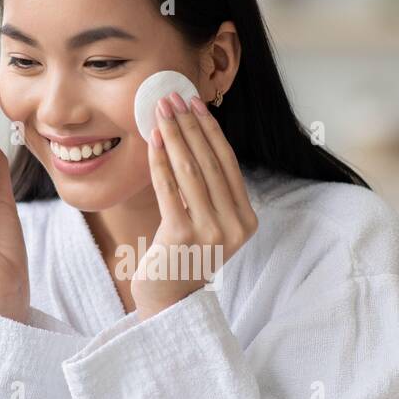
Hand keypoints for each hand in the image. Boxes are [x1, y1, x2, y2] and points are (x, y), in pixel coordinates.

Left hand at [132, 91, 258, 319]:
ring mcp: (212, 232)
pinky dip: (160, 161)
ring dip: (174, 136)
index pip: (228, 164)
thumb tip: (194, 135)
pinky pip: (169, 189)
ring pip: (190, 171)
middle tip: (172, 97)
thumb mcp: (207, 222)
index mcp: (246, 219)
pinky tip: (152, 141)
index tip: (195, 104)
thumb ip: (209, 191)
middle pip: (209, 162)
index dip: (210, 130)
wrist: (168, 300)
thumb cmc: (183, 255)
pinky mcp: (184, 236)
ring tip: (160, 111)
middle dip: (189, 125)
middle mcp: (235, 226)